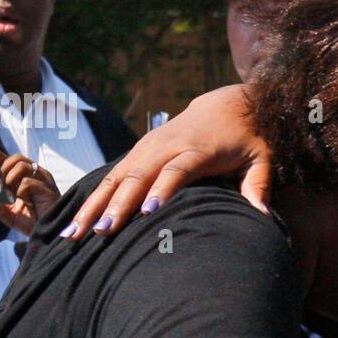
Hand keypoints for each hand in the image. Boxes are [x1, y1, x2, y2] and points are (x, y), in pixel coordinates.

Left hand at [0, 146, 59, 235]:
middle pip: (16, 158)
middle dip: (3, 168)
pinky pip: (28, 182)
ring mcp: (43, 181)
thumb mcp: (9, 215)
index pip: (9, 160)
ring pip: (22, 165)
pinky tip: (25, 201)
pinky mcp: (48, 189)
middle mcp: (35, 176)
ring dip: (11, 178)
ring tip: (11, 193)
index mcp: (25, 178)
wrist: (51, 233)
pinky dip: (21, 191)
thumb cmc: (34, 222)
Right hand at [63, 86, 271, 238]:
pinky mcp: (139, 150)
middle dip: (117, 205)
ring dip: (94, 205)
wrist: (230, 103)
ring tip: (74, 233)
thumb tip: (263, 217)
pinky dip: (93, 197)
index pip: (176, 171)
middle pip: (138, 176)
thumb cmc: (249, 137)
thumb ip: (259, 186)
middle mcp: (168, 146)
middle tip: (100, 233)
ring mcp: (149, 147)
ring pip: (116, 177)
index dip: (161, 191)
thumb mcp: (262, 159)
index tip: (146, 214)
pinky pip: (111, 174)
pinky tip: (76, 220)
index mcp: (198, 149)